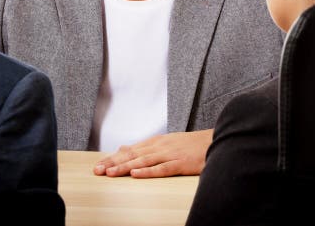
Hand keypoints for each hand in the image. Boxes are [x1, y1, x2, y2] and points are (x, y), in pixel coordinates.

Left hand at [93, 129, 213, 177]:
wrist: (216, 140)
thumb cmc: (192, 145)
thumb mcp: (166, 142)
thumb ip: (145, 147)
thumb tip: (124, 147)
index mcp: (156, 142)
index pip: (130, 151)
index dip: (112, 158)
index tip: (98, 166)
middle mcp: (160, 146)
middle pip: (132, 155)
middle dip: (113, 163)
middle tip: (97, 170)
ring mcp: (170, 154)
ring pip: (143, 161)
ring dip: (125, 167)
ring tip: (110, 173)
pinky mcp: (181, 163)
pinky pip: (162, 168)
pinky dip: (148, 171)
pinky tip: (136, 174)